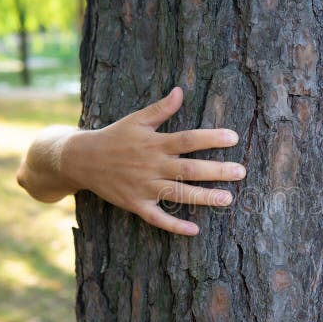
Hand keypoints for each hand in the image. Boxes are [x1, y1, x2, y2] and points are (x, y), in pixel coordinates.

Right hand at [61, 87, 245, 235]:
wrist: (81, 160)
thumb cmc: (114, 137)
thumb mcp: (136, 120)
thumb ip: (161, 109)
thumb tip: (180, 91)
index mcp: (154, 143)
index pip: (188, 140)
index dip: (211, 138)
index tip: (234, 138)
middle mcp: (152, 166)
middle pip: (189, 169)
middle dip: (216, 171)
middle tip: (241, 172)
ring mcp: (144, 187)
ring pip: (178, 194)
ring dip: (204, 197)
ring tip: (228, 199)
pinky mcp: (136, 204)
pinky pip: (157, 218)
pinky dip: (174, 226)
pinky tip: (194, 230)